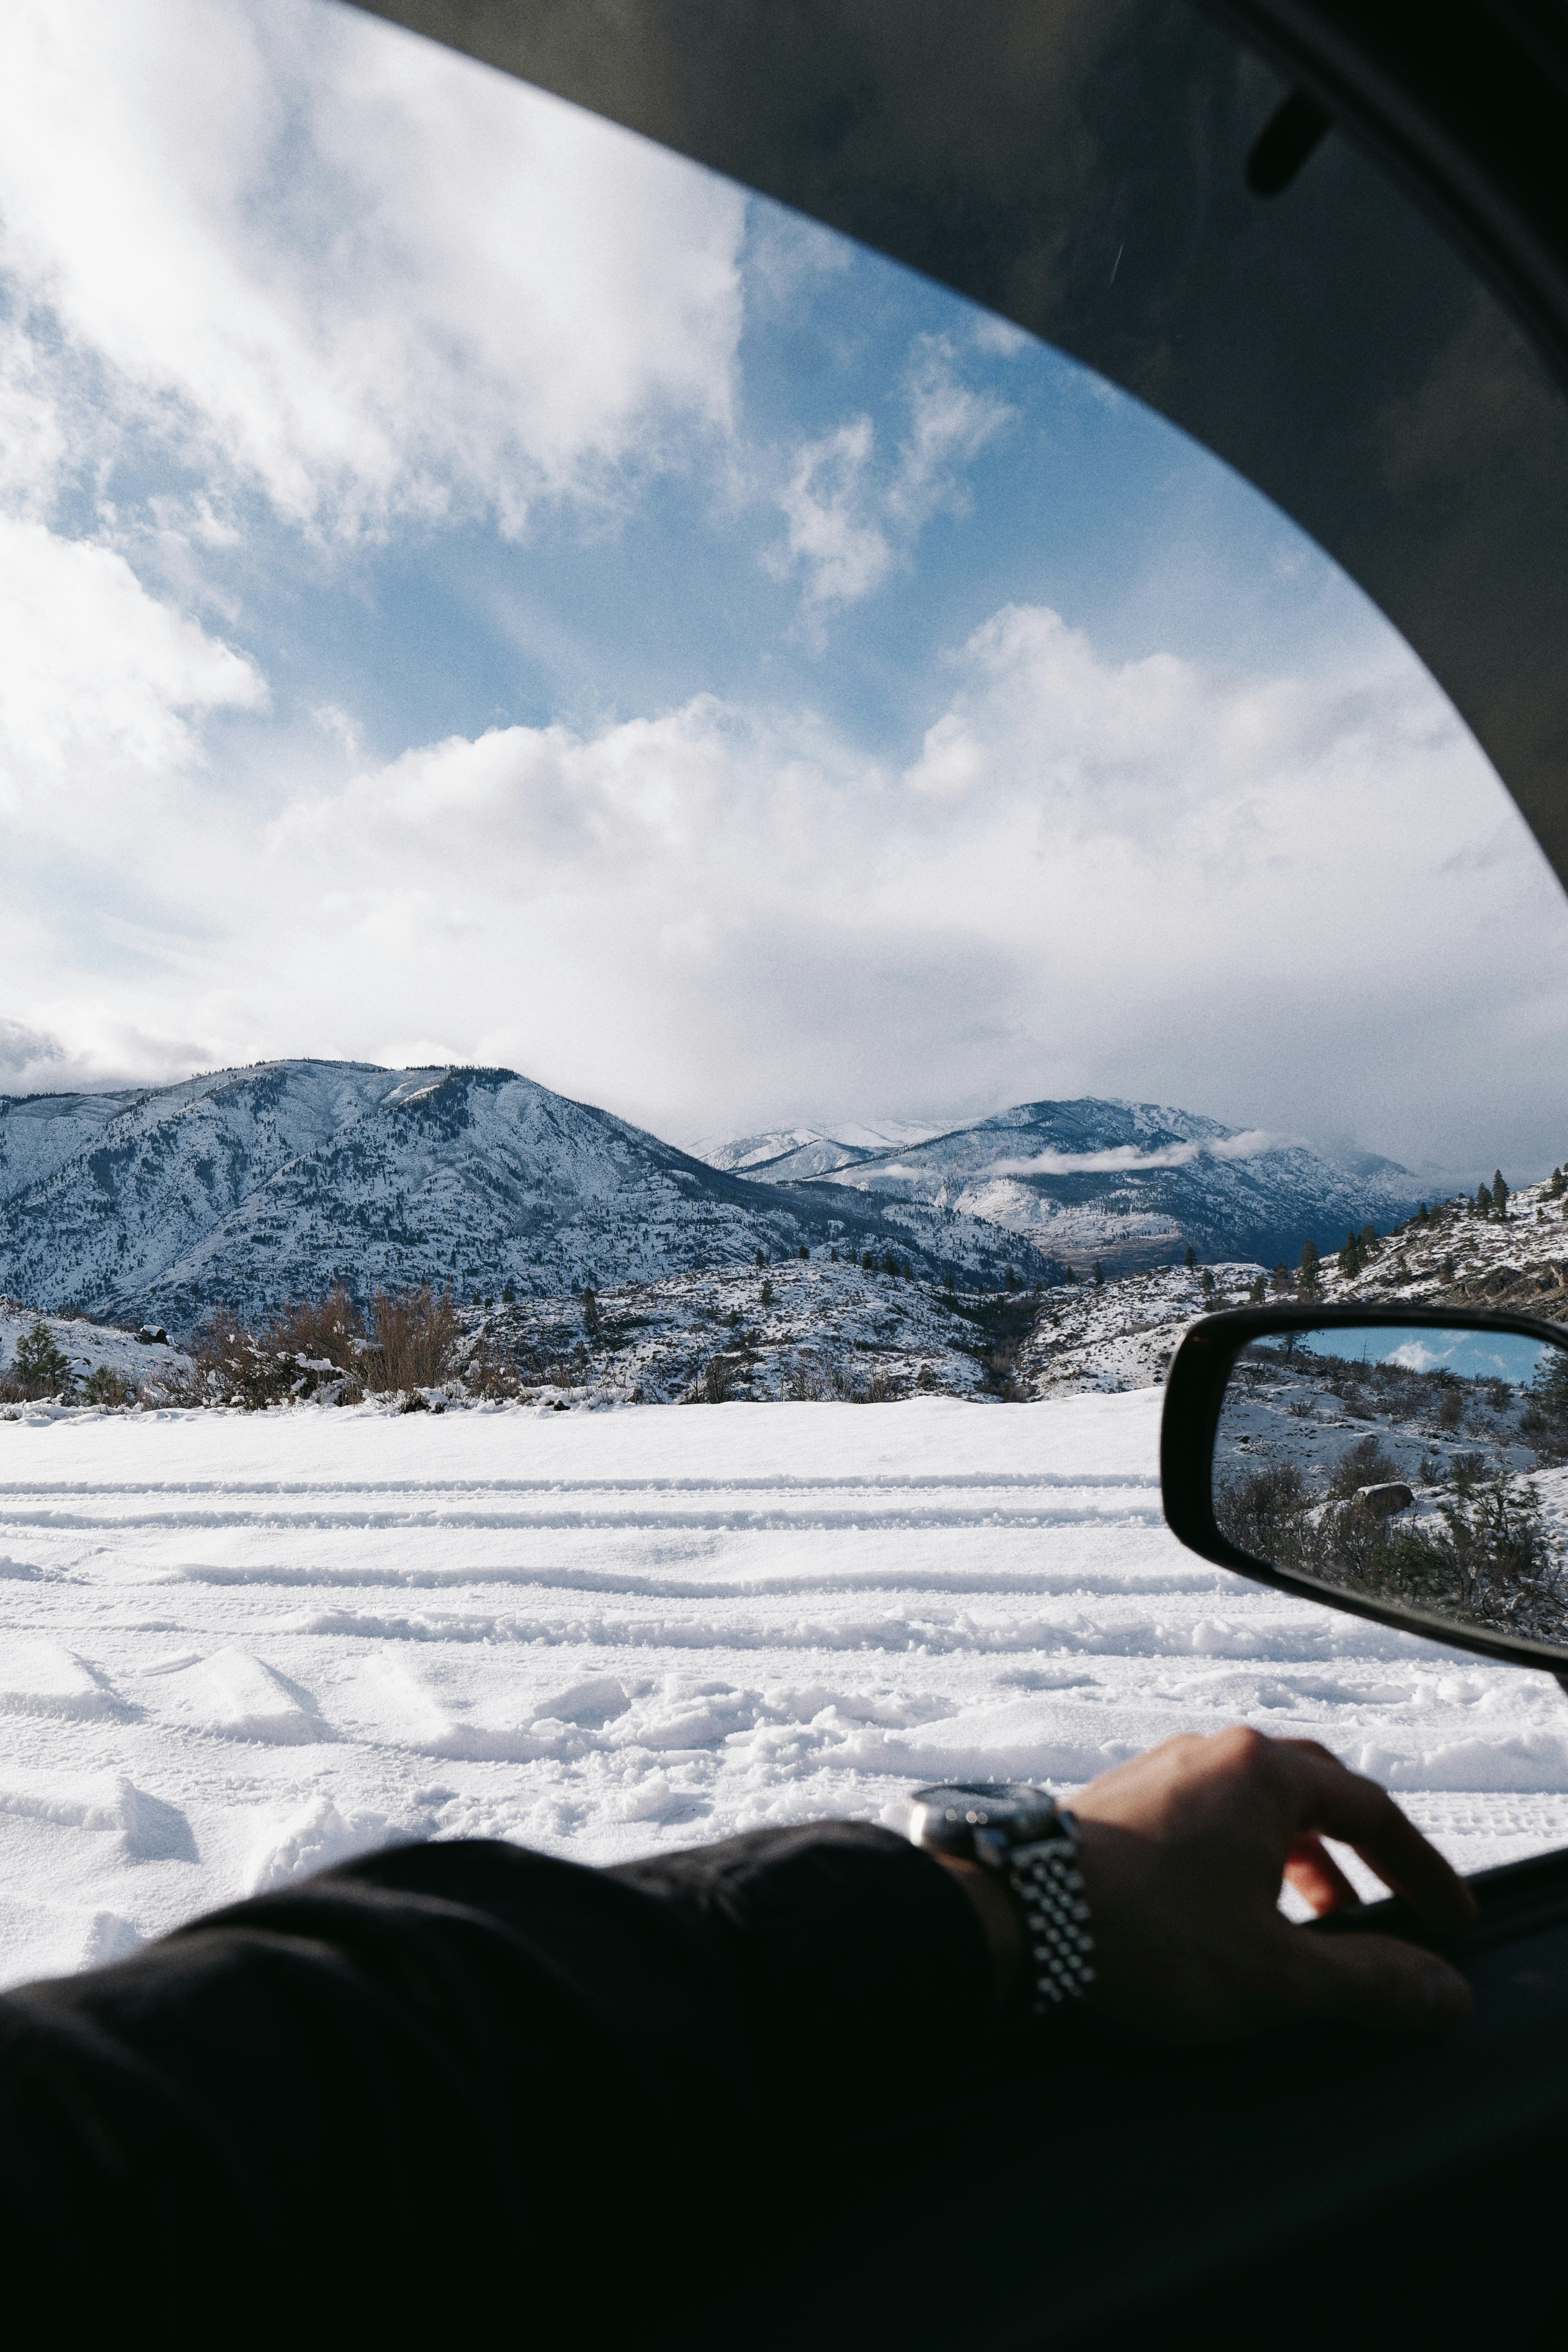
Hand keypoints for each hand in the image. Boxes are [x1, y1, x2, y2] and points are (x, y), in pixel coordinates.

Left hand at [1064, 1727, 1476, 2041]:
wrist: (1016, 1914)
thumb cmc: (1143, 1938)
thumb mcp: (1274, 1976)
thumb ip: (1367, 1984)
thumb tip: (1441, 1993)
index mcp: (1263, 1774)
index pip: (1373, 1810)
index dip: (1421, 1869)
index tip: (1449, 1917)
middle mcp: (1214, 1752)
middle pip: (1317, 1791)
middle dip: (1363, 1854)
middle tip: (1392, 1909)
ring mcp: (1162, 1769)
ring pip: (1256, 1804)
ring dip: (1300, 1858)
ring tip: (1317, 1922)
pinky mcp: (1123, 1797)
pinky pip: (1209, 1815)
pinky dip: (1245, 1857)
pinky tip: (1237, 1907)